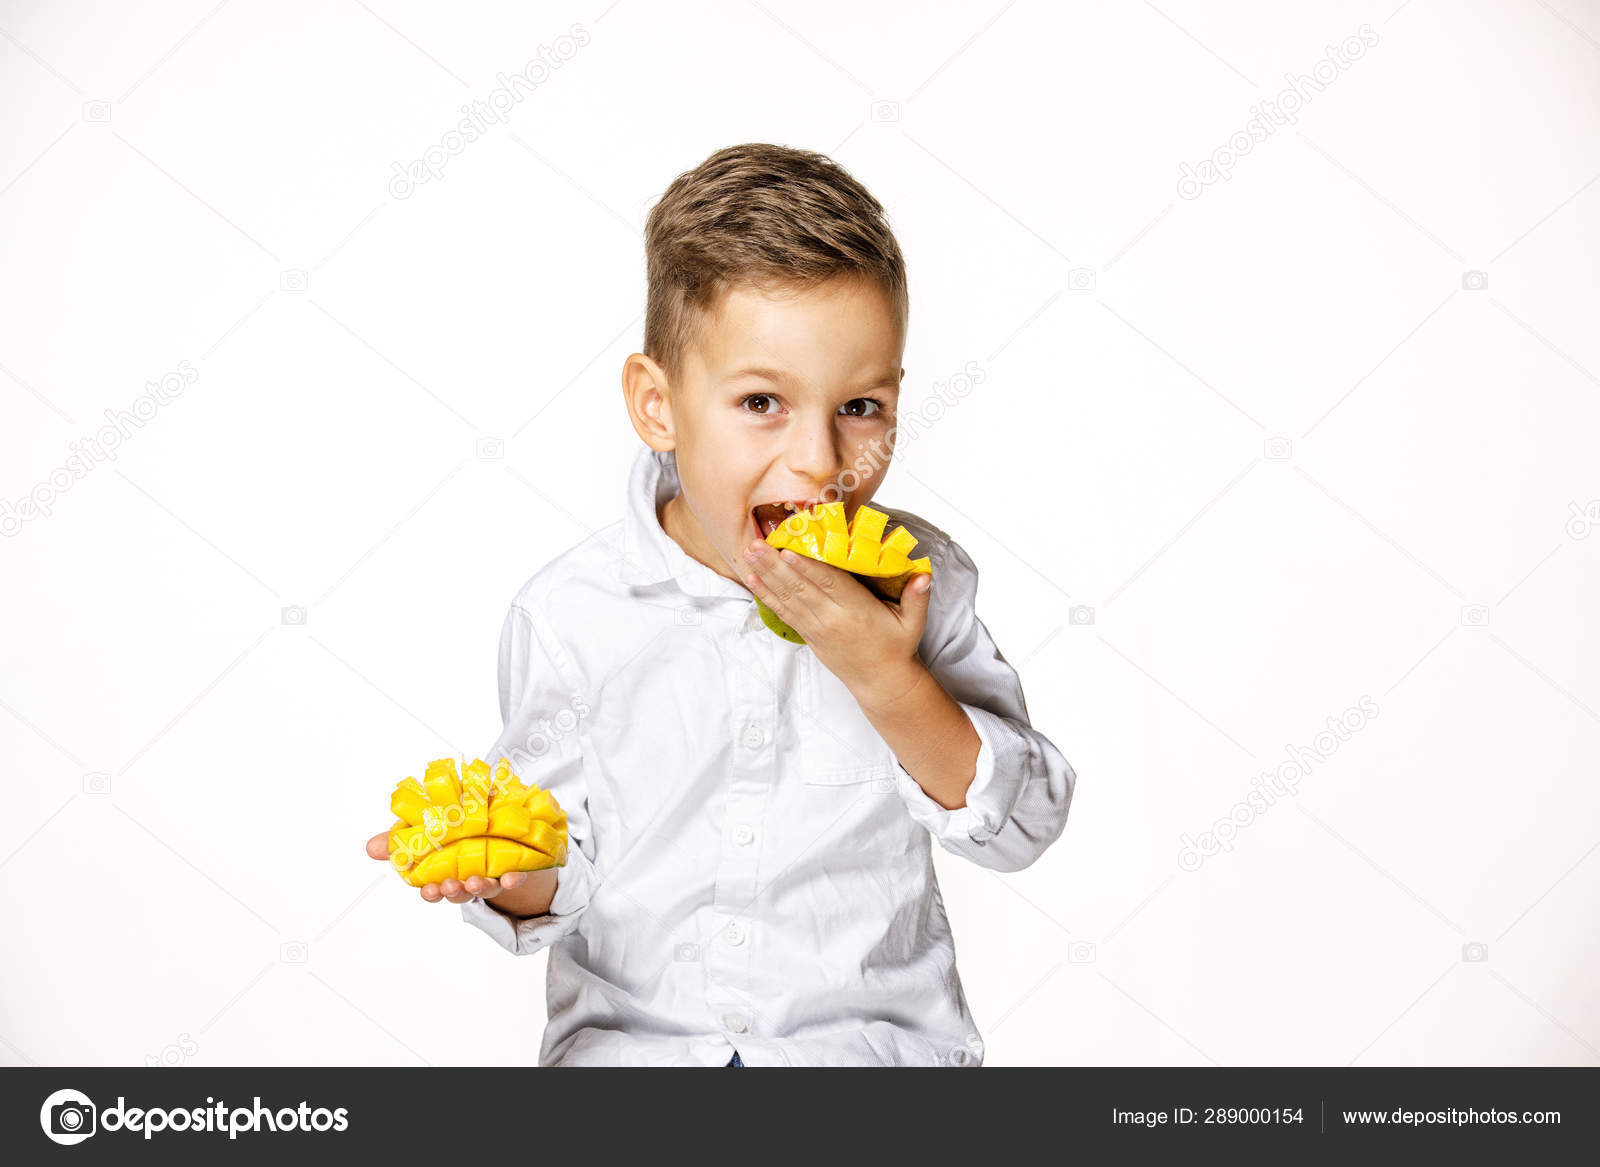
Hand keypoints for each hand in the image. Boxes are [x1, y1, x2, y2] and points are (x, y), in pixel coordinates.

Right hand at [364, 830, 530, 904]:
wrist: (496, 816)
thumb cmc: (454, 825)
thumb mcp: (425, 827)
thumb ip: (400, 840)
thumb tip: (370, 848)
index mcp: (444, 870)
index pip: (434, 888)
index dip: (431, 892)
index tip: (429, 891)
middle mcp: (466, 876)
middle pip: (459, 891)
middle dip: (454, 891)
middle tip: (451, 886)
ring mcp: (490, 873)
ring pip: (484, 887)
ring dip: (480, 887)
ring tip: (477, 881)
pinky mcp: (513, 866)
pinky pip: (514, 876)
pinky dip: (512, 878)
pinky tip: (512, 876)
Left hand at [741, 539, 931, 705]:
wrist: (881, 682)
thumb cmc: (896, 648)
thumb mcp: (913, 623)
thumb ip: (917, 597)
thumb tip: (925, 576)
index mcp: (856, 611)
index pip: (829, 584)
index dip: (808, 567)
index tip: (789, 550)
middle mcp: (832, 619)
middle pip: (801, 587)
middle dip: (775, 565)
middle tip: (756, 543)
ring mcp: (816, 628)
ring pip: (787, 597)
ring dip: (765, 575)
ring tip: (748, 553)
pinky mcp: (808, 635)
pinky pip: (783, 612)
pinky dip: (766, 594)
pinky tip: (753, 578)